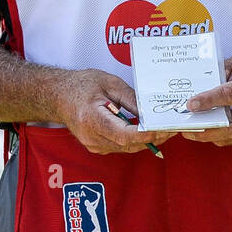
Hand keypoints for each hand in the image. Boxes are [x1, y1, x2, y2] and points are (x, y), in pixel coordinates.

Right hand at [50, 69, 174, 155]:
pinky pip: (121, 147)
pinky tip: (149, 130)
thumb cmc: (81, 85)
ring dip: (147, 141)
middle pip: (129, 145)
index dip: (146, 135)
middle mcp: (92, 137)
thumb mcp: (109, 83)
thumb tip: (151, 112)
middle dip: (153, 138)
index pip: (124, 135)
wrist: (58, 96)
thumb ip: (131, 99)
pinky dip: (137, 140)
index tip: (163, 129)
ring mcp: (93, 145)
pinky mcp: (97, 146)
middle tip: (173, 128)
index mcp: (92, 119)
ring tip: (166, 128)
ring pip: (127, 148)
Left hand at [183, 54, 231, 147]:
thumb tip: (196, 89)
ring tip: (191, 130)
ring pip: (230, 136)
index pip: (228, 95)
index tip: (190, 105)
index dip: (208, 101)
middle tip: (186, 129)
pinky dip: (218, 136)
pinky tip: (206, 130)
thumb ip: (217, 76)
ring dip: (209, 135)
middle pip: (230, 126)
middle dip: (206, 130)